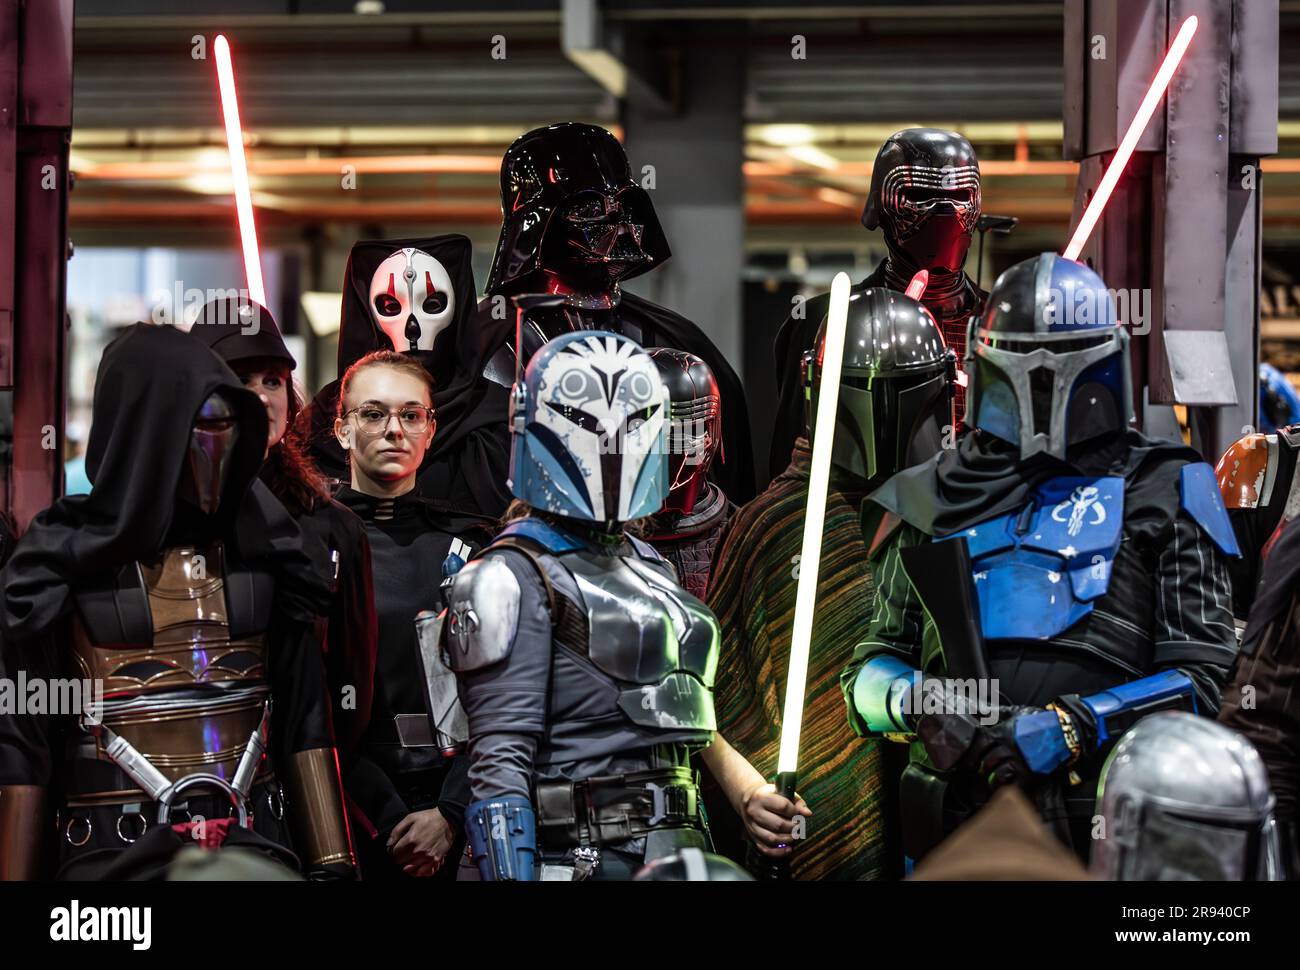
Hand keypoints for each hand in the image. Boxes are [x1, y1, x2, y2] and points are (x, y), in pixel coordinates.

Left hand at [387, 808, 453, 875]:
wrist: (448, 819)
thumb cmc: (429, 818)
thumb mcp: (410, 818)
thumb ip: (397, 831)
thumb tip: (389, 843)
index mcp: (411, 839)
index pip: (394, 853)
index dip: (392, 851)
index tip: (395, 848)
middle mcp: (418, 850)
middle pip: (400, 862)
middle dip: (399, 857)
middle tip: (402, 852)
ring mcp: (427, 856)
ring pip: (410, 869)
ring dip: (407, 865)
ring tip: (409, 859)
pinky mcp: (436, 859)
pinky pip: (424, 873)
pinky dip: (418, 872)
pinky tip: (417, 866)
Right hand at [741, 782, 811, 857]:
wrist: (748, 800)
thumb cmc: (770, 795)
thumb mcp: (782, 792)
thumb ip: (797, 802)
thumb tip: (808, 814)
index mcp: (761, 797)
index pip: (783, 806)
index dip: (794, 811)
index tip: (797, 813)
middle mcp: (754, 812)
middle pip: (778, 825)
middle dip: (793, 827)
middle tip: (799, 825)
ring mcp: (752, 826)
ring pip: (772, 838)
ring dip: (788, 839)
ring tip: (795, 835)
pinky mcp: (752, 837)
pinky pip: (765, 849)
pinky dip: (778, 852)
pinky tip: (788, 849)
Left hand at [915, 705, 1037, 789]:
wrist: (1064, 731)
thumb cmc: (1038, 721)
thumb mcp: (1015, 712)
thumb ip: (994, 712)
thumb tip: (977, 709)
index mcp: (1001, 732)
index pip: (978, 745)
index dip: (970, 756)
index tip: (966, 763)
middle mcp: (1007, 747)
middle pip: (986, 761)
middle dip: (980, 769)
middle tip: (977, 774)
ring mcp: (1018, 761)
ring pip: (997, 773)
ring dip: (991, 779)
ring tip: (989, 782)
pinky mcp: (1030, 774)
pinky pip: (1012, 784)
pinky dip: (1005, 788)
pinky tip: (1002, 788)